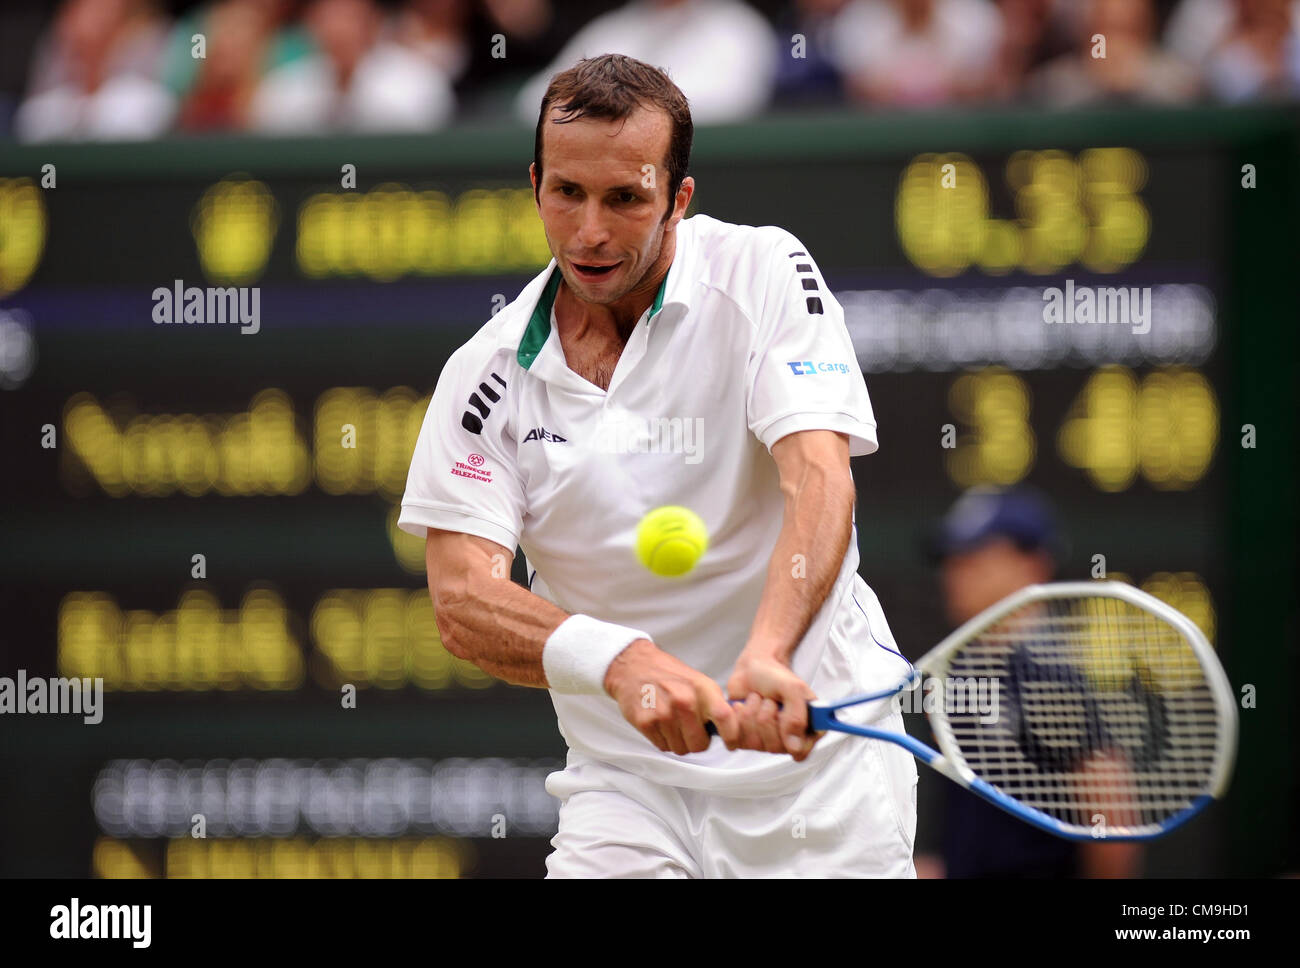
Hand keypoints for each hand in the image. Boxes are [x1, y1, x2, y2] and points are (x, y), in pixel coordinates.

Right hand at [604, 639, 739, 754]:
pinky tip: (660, 722)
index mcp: (701, 688)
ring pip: (680, 749)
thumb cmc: (668, 675)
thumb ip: (714, 704)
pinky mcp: (646, 722)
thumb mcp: (698, 681)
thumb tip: (730, 728)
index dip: (732, 736)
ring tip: (672, 721)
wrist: (634, 666)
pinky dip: (663, 739)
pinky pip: (663, 747)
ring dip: (678, 741)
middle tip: (690, 728)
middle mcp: (684, 700)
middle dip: (696, 741)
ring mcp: (663, 713)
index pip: (724, 717)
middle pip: (700, 745)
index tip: (731, 744)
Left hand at [726, 652, 820, 760]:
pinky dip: (735, 717)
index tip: (784, 713)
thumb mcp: (793, 689)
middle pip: (774, 747)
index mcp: (807, 730)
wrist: (752, 669)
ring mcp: (764, 741)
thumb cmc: (775, 677)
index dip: (789, 734)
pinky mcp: (744, 739)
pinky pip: (735, 740)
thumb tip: (794, 746)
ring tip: (756, 699)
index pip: (801, 751)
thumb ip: (797, 717)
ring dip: (751, 713)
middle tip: (769, 700)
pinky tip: (741, 705)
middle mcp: (786, 740)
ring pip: (754, 742)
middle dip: (767, 716)